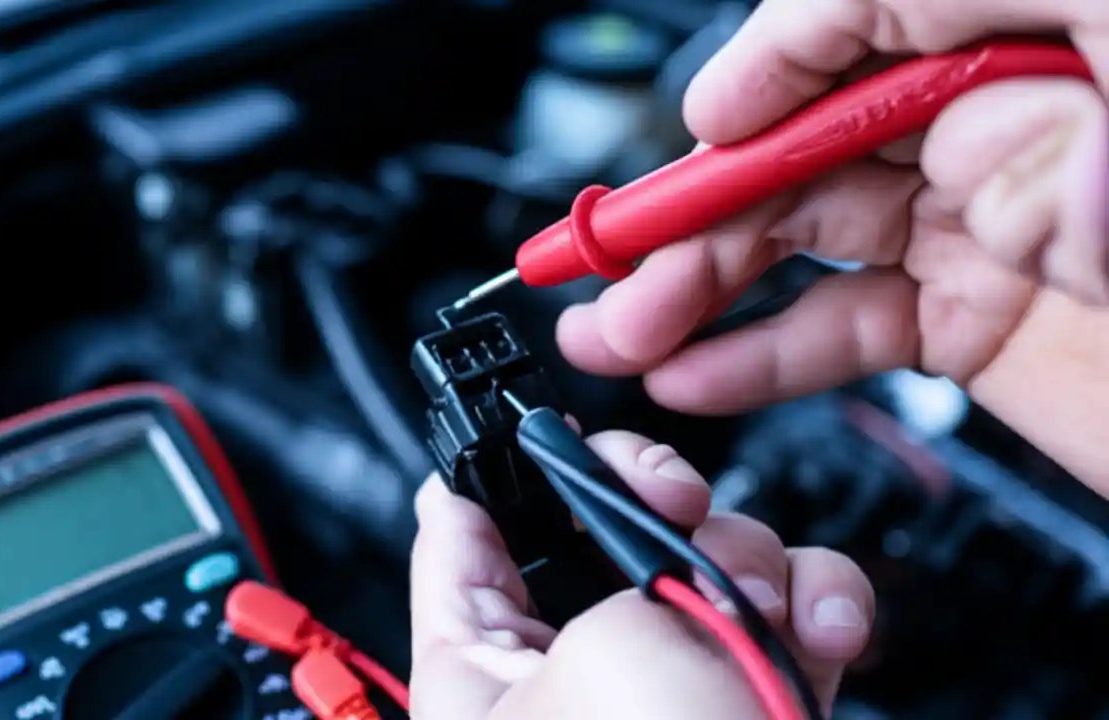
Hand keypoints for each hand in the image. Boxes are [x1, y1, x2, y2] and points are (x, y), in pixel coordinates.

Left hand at [408, 431, 873, 718]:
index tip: (527, 422)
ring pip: (711, 551)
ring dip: (750, 557)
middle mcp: (574, 665)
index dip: (490, 466)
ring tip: (756, 607)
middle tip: (672, 505)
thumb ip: (552, 573)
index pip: (459, 535)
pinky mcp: (757, 691)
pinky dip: (817, 604)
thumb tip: (442, 506)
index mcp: (484, 666)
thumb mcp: (601, 667)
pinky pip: (789, 607)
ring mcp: (673, 677)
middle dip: (653, 494)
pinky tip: (818, 633)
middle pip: (601, 517)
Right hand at [557, 1, 1108, 490]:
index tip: (713, 129)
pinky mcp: (975, 313)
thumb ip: (1053, 130)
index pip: (878, 6)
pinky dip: (764, 357)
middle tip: (622, 263)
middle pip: (818, 132)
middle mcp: (1010, 110)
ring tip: (623, 334)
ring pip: (813, 235)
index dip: (777, 59)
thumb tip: (957, 152)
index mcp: (1059, 23)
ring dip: (702, 289)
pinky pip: (850, 324)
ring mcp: (988, 218)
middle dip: (705, 207)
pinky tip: (699, 376)